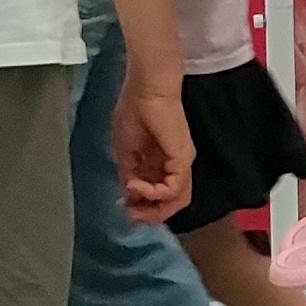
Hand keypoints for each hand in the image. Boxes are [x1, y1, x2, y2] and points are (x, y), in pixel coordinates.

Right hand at [113, 73, 192, 221]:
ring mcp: (181, 164)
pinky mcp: (183, 160)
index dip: (141, 206)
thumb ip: (130, 174)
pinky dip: (153, 194)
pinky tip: (137, 186)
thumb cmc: (134, 112)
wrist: (146, 90)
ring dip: (153, 210)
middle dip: (148, 215)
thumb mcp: (125, 150)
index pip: (159, 196)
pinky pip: (173, 189)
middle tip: (130, 215)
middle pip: (170, 204)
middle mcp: (175, 167)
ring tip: (134, 206)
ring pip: (176, 202)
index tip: (123, 206)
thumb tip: (128, 194)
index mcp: (161, 164)